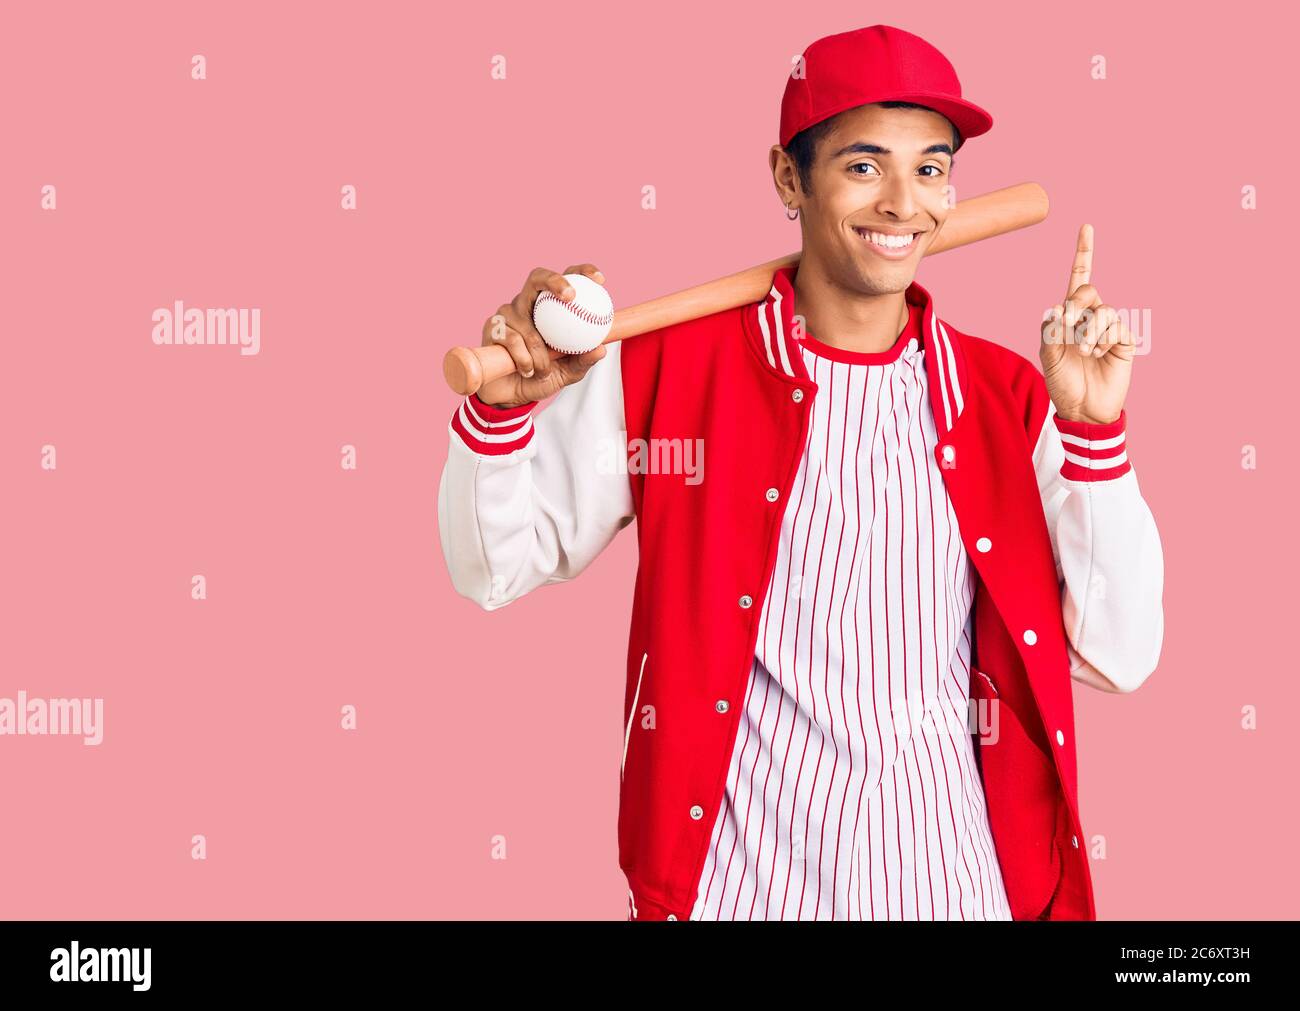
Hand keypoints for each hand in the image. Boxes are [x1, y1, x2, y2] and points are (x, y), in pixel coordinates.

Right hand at [476, 264, 609, 407]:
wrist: (511, 394)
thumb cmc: (542, 376)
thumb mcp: (568, 372)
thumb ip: (583, 361)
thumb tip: (601, 350)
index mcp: (550, 307)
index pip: (567, 279)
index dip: (582, 272)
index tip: (600, 281)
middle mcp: (528, 304)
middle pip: (538, 277)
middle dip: (554, 281)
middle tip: (570, 297)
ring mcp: (508, 313)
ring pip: (525, 322)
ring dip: (538, 351)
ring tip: (544, 370)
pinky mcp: (492, 327)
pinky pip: (511, 339)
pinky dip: (523, 358)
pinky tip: (527, 370)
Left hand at [1039, 224, 1133, 424]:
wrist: (1083, 409)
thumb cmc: (1063, 383)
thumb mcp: (1047, 357)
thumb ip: (1050, 331)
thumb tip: (1058, 309)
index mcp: (1070, 316)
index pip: (1078, 279)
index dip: (1084, 254)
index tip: (1086, 228)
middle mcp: (1091, 317)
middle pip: (1088, 290)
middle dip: (1076, 305)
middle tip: (1067, 327)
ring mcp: (1109, 328)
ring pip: (1103, 310)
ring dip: (1089, 331)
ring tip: (1084, 351)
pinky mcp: (1124, 340)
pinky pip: (1116, 326)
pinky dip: (1103, 340)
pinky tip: (1099, 354)